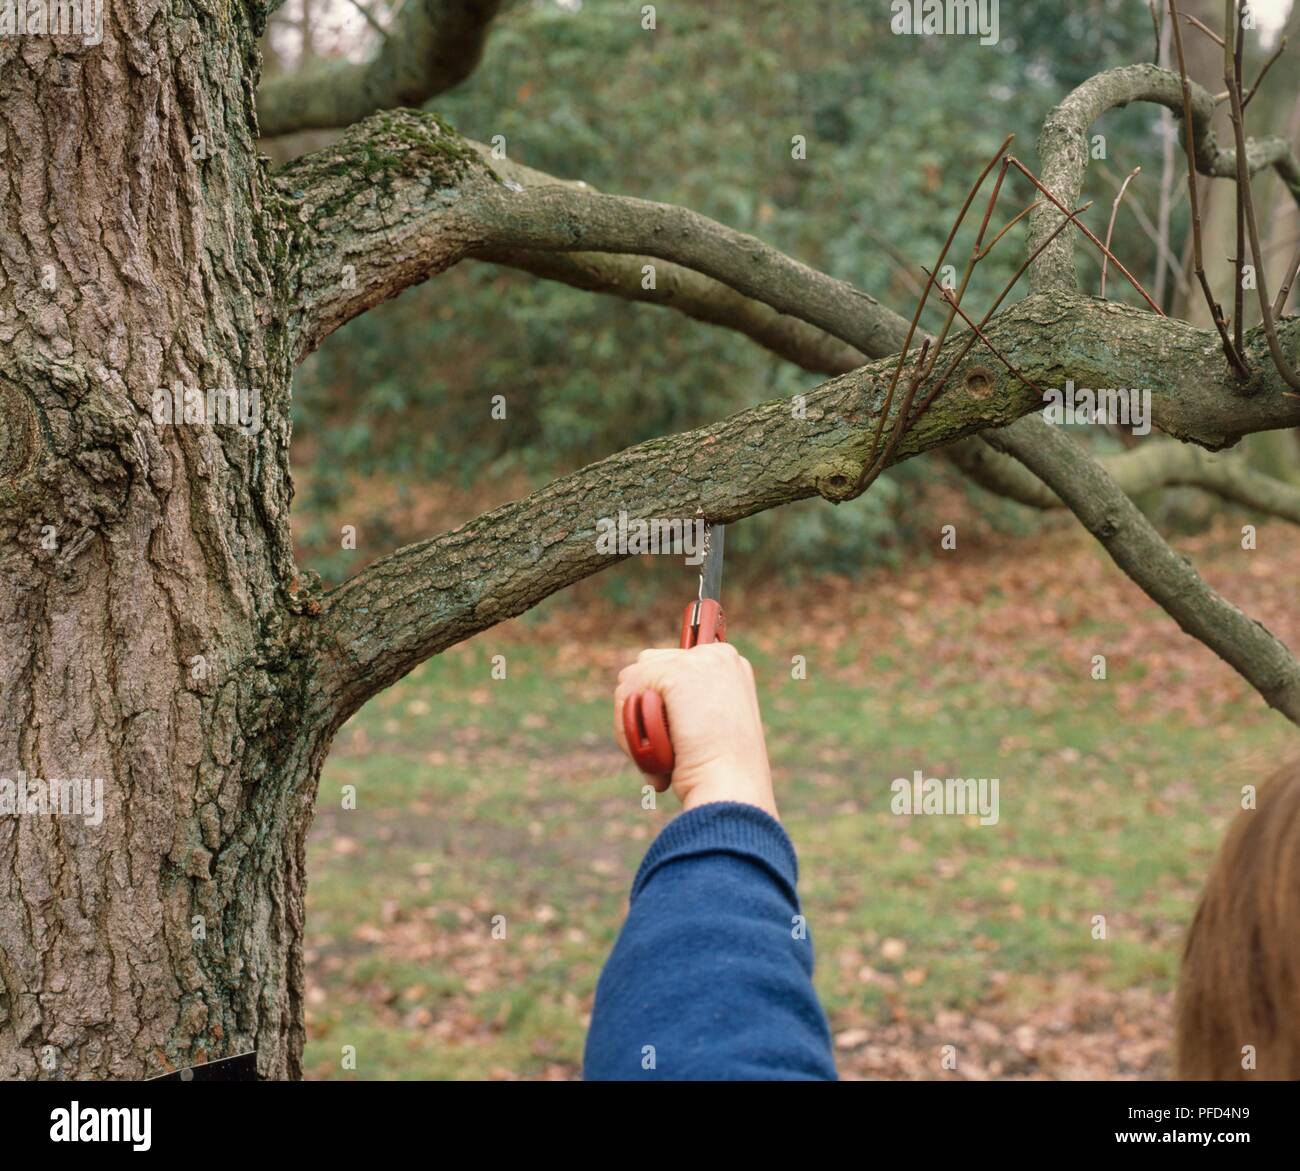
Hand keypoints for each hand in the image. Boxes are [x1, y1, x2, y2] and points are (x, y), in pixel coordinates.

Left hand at [614, 641, 777, 820]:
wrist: (731, 790)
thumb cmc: (720, 774)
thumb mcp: (709, 730)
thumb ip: (687, 706)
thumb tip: (645, 702)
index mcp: (729, 666)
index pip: (669, 664)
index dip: (659, 701)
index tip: (672, 736)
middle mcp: (717, 655)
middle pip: (648, 665)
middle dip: (642, 707)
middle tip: (663, 749)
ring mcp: (699, 660)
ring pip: (632, 678)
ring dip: (633, 721)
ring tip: (661, 753)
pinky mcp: (677, 673)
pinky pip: (627, 691)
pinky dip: (626, 727)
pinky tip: (655, 747)